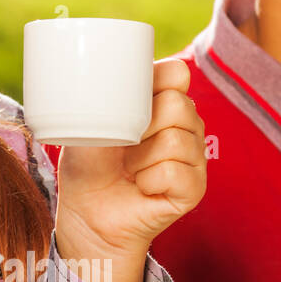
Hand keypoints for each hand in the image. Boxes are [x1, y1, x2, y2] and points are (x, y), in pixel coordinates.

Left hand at [53, 58, 206, 281]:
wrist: (86, 212)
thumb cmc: (88, 164)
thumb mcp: (89, 121)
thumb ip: (107, 95)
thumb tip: (110, 70)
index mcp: (160, 102)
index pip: (177, 73)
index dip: (155, 82)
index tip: (128, 102)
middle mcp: (183, 125)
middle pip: (179, 104)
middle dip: (141, 126)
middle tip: (123, 146)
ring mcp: (193, 156)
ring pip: (177, 140)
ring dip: (140, 158)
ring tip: (129, 169)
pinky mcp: (195, 187)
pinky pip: (176, 171)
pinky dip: (149, 180)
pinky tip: (141, 186)